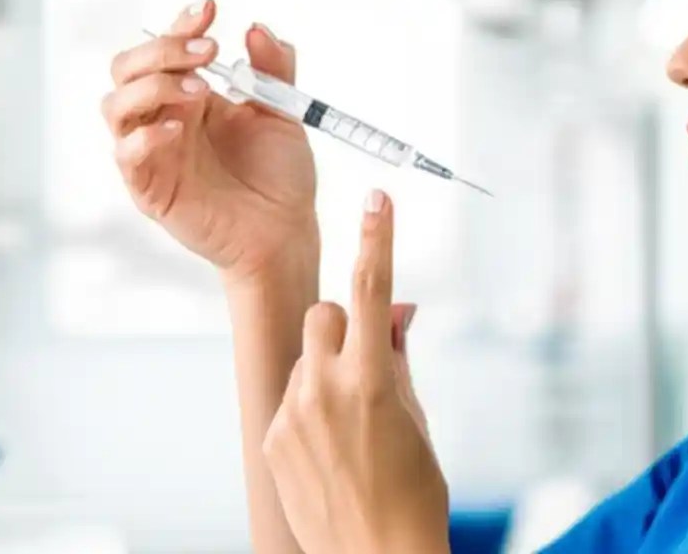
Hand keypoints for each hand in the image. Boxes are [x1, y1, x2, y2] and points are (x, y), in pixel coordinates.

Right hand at [103, 0, 317, 278]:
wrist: (286, 232)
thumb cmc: (281, 177)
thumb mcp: (284, 114)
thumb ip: (273, 70)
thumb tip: (257, 27)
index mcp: (193, 96)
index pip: (167, 50)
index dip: (181, 25)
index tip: (209, 9)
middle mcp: (166, 118)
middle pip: (128, 68)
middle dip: (163, 50)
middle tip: (208, 52)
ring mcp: (154, 152)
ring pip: (116, 105)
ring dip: (154, 87)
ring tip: (200, 90)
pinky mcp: (150, 188)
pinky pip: (127, 155)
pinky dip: (146, 136)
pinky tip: (179, 130)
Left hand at [264, 190, 449, 553]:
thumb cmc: (413, 489)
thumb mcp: (417, 417)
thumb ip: (399, 355)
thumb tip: (399, 307)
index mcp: (372, 381)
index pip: (372, 291)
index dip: (377, 239)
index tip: (377, 198)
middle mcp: (324, 391)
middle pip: (324, 313)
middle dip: (346, 323)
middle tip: (370, 362)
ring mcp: (292, 417)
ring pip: (306, 355)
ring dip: (329, 367)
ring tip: (353, 421)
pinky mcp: (271, 440)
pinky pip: (292, 395)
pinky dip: (313, 405)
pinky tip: (334, 447)